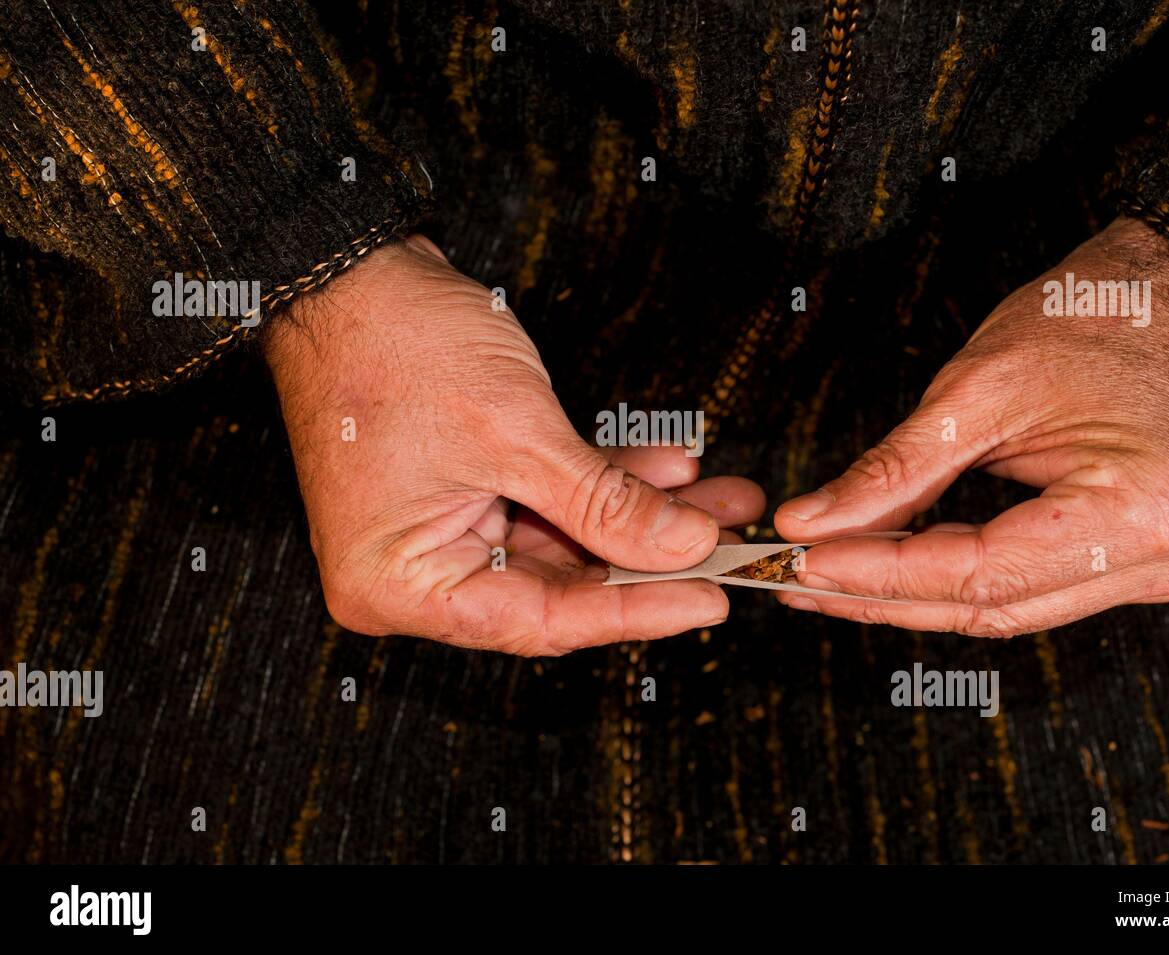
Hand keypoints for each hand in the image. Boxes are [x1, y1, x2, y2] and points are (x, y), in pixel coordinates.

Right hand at [265, 234, 763, 653]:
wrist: (346, 267)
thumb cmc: (393, 343)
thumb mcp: (516, 432)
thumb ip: (604, 503)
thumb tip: (683, 548)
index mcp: (399, 584)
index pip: (540, 623)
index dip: (634, 612)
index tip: (709, 600)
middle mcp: (413, 571)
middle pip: (556, 588)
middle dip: (649, 557)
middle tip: (727, 545)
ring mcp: (437, 529)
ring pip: (562, 543)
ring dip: (637, 516)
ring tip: (716, 499)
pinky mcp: (460, 491)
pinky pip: (544, 502)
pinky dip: (600, 484)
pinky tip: (666, 468)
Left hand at [774, 216, 1168, 635]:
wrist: (1166, 299)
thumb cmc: (1096, 319)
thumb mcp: (978, 390)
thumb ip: (893, 472)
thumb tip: (812, 523)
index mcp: (1144, 508)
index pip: (983, 571)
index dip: (881, 573)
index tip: (806, 561)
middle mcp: (1164, 555)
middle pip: (991, 605)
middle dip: (883, 594)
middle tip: (798, 578)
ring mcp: (1156, 567)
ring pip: (1003, 609)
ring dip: (909, 596)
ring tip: (827, 576)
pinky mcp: (1132, 563)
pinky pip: (1025, 590)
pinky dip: (951, 580)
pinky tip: (887, 567)